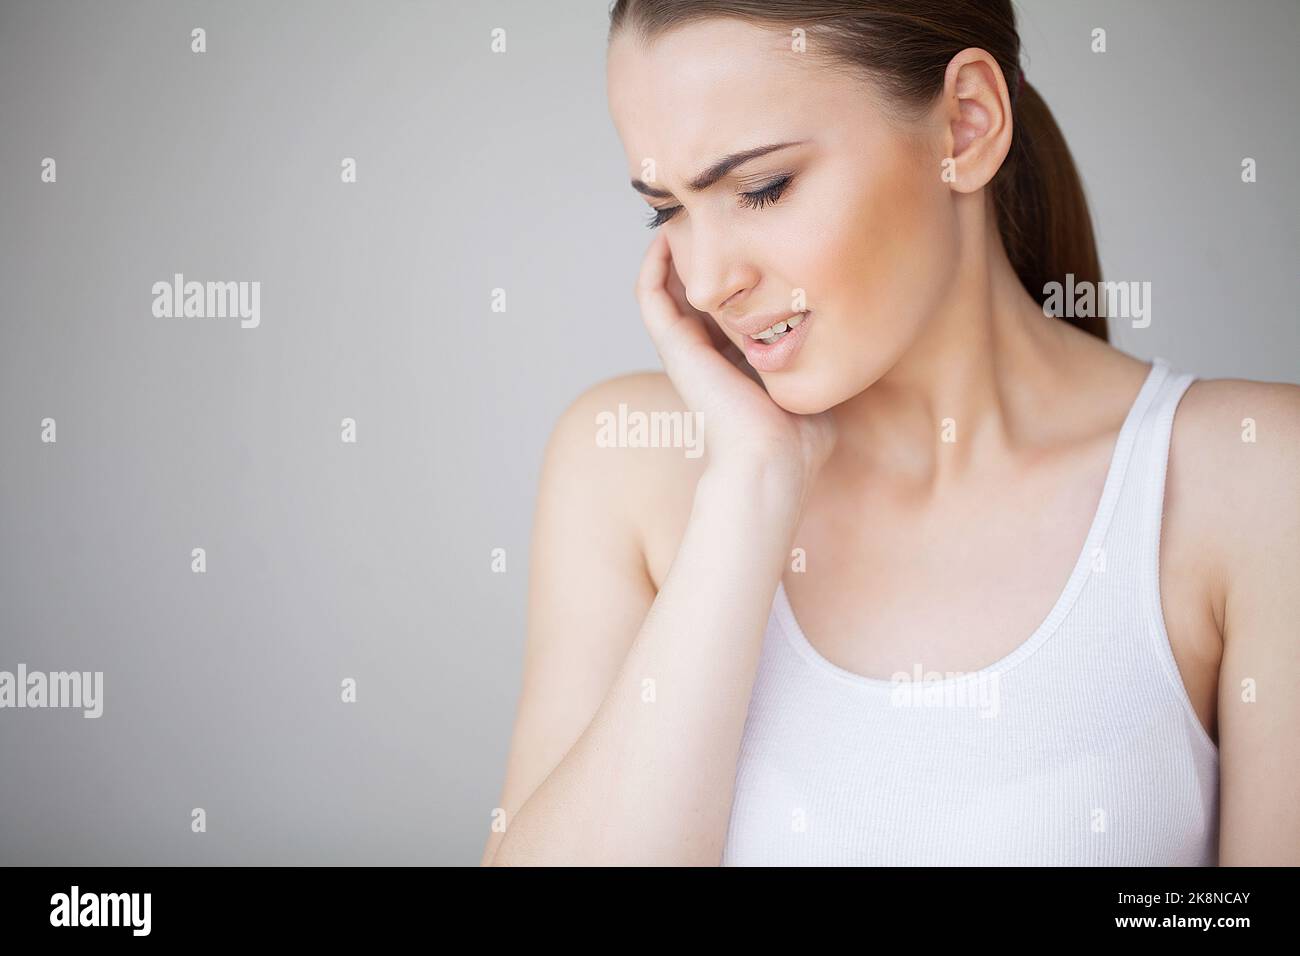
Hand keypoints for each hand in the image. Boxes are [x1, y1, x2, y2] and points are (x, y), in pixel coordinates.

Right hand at [634, 231, 837, 491]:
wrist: (772, 461)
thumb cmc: (801, 440)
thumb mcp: (819, 381)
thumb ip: (826, 356)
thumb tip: (856, 330)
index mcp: (738, 362)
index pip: (731, 306)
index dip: (737, 271)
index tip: (753, 235)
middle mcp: (709, 353)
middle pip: (697, 290)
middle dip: (702, 252)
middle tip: (712, 210)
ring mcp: (687, 350)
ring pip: (668, 287)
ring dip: (672, 250)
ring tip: (684, 210)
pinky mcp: (674, 347)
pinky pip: (651, 296)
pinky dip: (652, 265)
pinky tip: (666, 234)